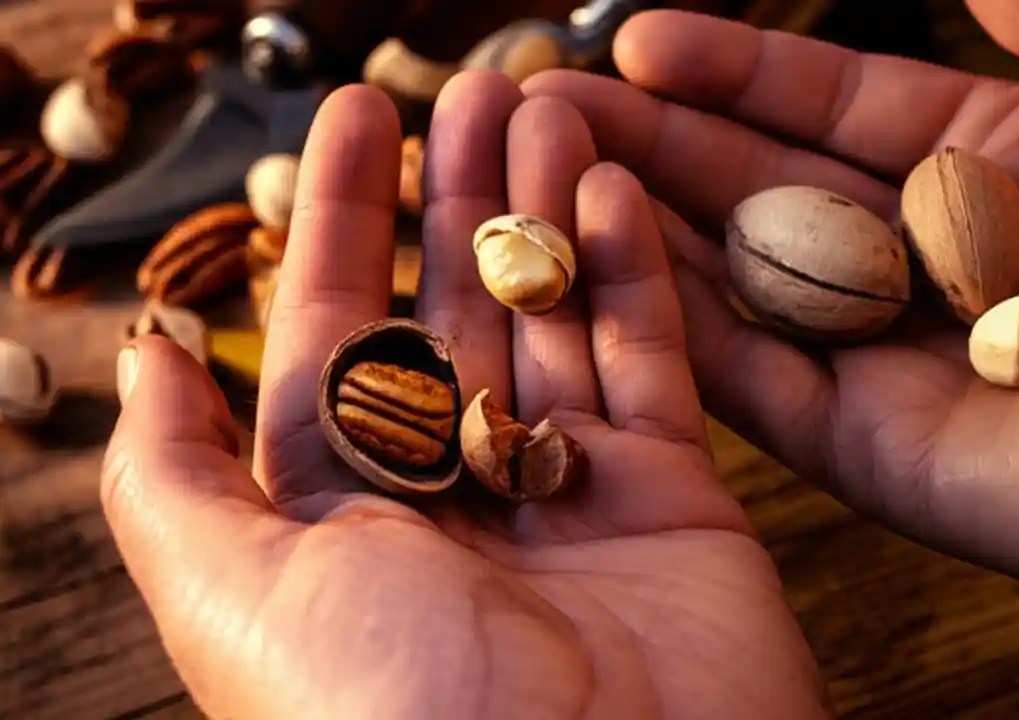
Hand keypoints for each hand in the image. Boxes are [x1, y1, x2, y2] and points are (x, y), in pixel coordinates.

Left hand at [102, 79, 828, 718]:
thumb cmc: (395, 717)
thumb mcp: (234, 594)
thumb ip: (175, 474)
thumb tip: (146, 357)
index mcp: (344, 511)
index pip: (336, 328)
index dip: (344, 216)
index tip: (362, 115)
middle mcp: (454, 495)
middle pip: (454, 307)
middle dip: (462, 193)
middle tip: (482, 88)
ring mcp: (569, 492)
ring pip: (554, 317)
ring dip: (551, 211)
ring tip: (553, 105)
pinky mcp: (672, 498)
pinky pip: (651, 363)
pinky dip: (636, 275)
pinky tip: (616, 191)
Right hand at [525, 4, 1018, 613]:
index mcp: (1004, 170)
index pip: (833, 112)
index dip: (736, 71)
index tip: (641, 34)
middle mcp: (943, 272)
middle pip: (770, 198)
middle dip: (659, 145)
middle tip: (551, 97)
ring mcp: (912, 371)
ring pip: (750, 293)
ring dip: (644, 229)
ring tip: (544, 165)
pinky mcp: (896, 463)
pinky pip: (767, 390)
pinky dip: (684, 328)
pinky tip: (605, 259)